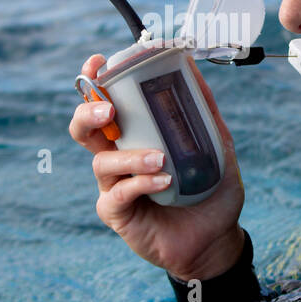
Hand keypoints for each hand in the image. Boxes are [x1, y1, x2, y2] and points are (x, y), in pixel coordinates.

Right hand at [68, 52, 246, 280]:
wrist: (216, 239)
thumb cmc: (211, 191)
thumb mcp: (216, 144)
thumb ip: (204, 109)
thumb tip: (195, 68)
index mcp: (135, 135)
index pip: (105, 103)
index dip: (94, 81)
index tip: (98, 63)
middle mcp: (119, 156)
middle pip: (84, 128)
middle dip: (88, 113)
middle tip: (109, 110)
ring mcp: (114, 185)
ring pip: (101, 161)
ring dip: (129, 156)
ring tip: (160, 158)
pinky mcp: (117, 213)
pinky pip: (118, 193)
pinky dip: (140, 183)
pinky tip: (164, 181)